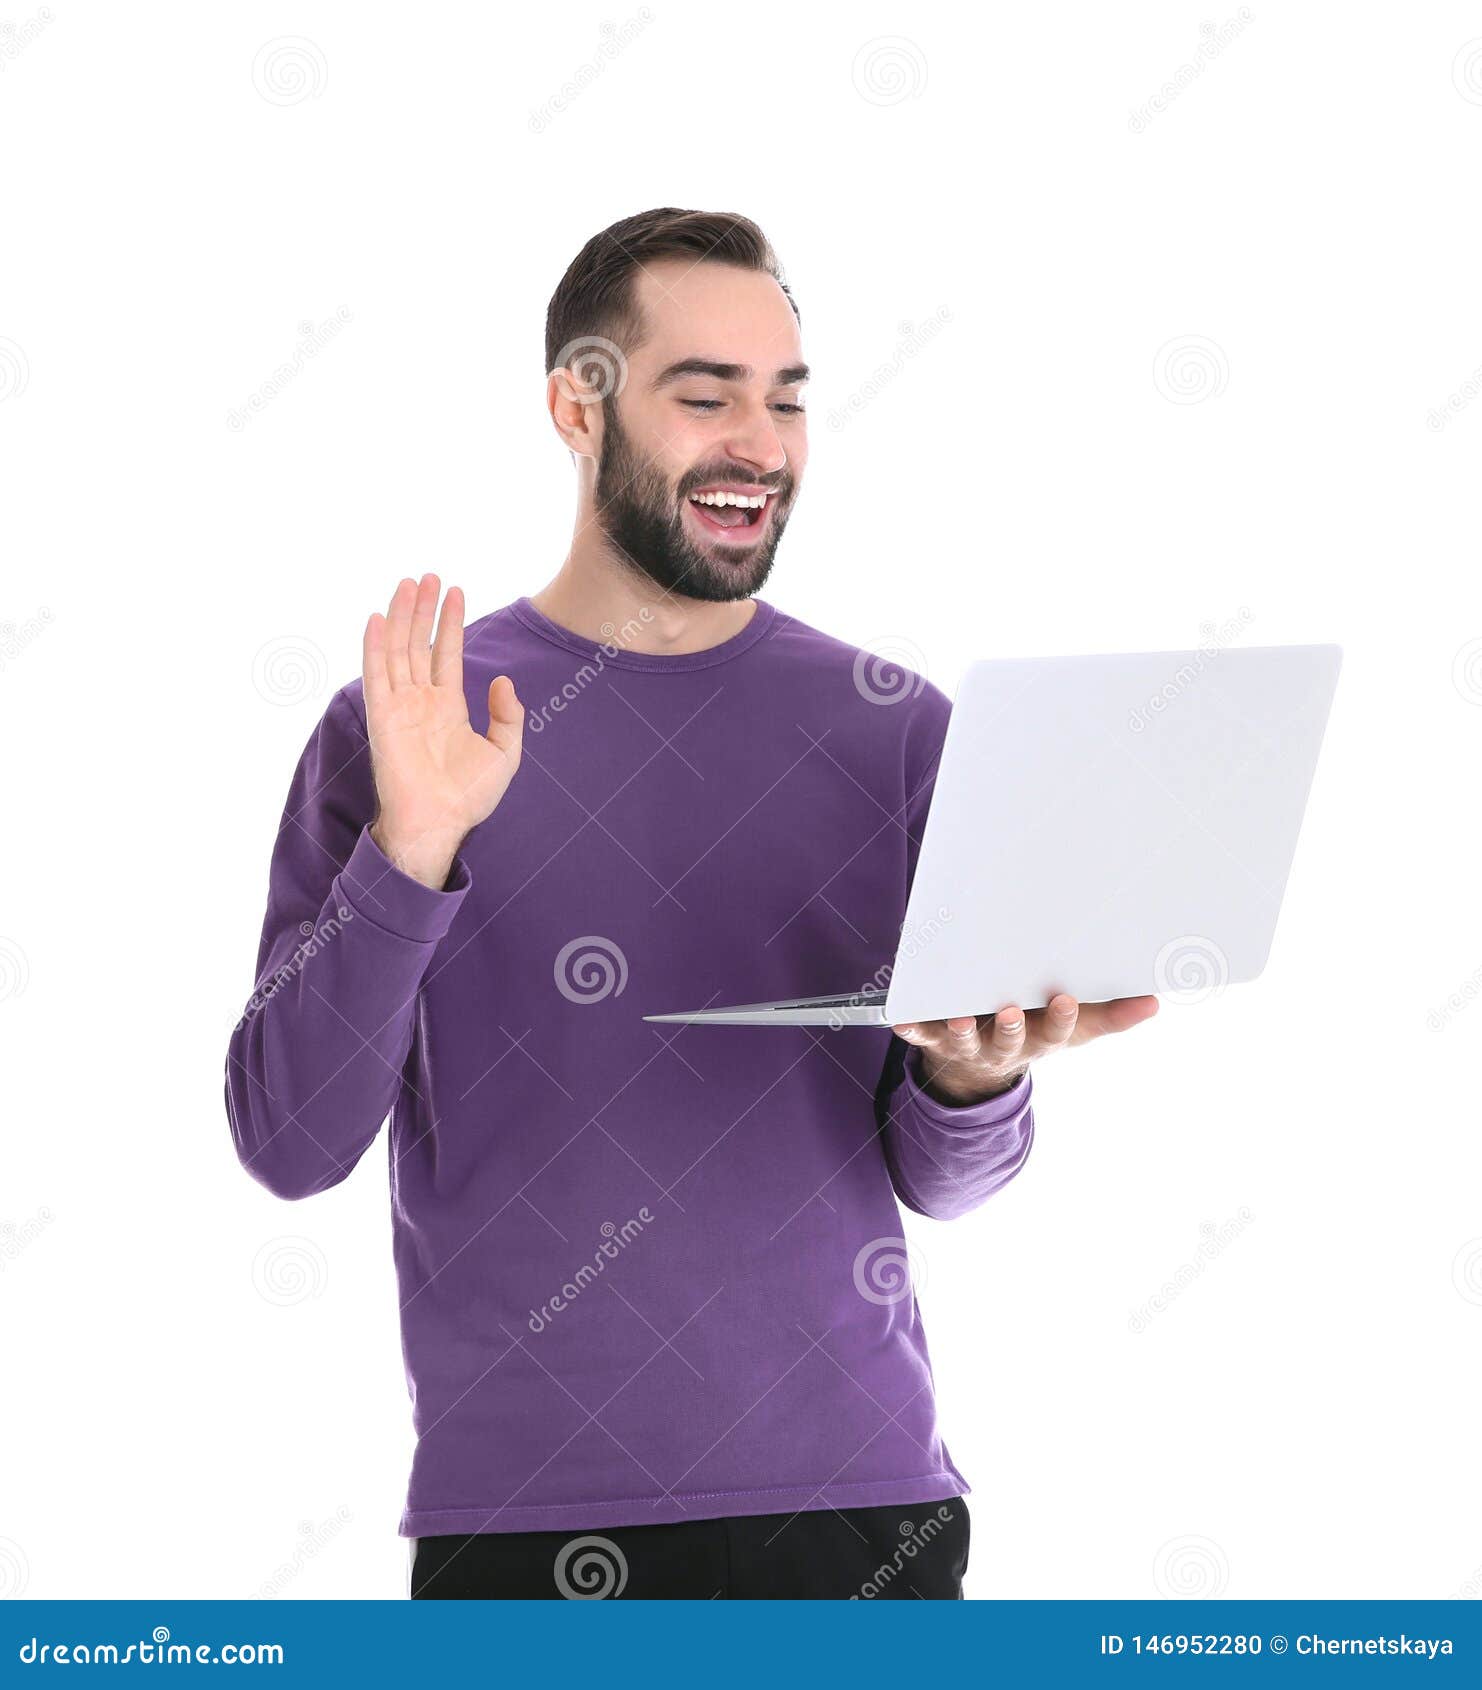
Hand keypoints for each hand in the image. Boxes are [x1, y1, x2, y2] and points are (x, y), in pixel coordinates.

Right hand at [364, 574, 522, 889]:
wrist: (440, 823)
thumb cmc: (469, 797)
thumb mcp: (504, 753)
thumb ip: (509, 716)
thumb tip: (502, 681)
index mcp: (446, 706)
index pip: (446, 654)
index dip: (451, 623)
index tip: (456, 591)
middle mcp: (420, 701)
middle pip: (419, 644)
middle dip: (424, 609)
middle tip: (429, 575)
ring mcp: (400, 707)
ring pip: (398, 651)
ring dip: (402, 616)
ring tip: (409, 583)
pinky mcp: (382, 718)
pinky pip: (377, 676)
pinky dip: (376, 647)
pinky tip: (379, 618)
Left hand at [893, 994, 1159, 1106]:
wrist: (979, 1069)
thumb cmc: (1034, 1032)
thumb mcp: (1074, 1028)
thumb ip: (1111, 1014)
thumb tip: (1154, 1001)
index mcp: (1039, 1039)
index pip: (1055, 1034)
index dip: (1060, 1019)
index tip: (1064, 998)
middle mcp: (1003, 1045)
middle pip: (1008, 1040)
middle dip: (1010, 1028)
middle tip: (1010, 1011)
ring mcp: (968, 1043)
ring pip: (964, 1039)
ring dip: (960, 1029)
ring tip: (957, 1016)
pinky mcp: (935, 1037)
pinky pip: (920, 1033)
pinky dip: (911, 1027)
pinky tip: (900, 1020)